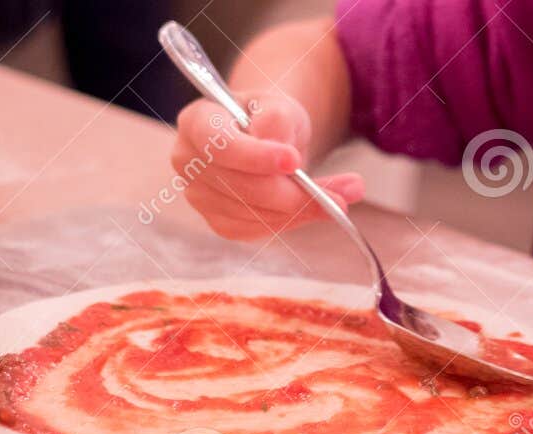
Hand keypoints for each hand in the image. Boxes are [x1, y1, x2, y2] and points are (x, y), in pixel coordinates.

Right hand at [171, 92, 364, 240]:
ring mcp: (199, 195)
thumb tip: (284, 157)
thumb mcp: (279, 105)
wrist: (267, 139)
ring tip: (344, 195)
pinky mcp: (217, 221)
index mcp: (196, 121)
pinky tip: (315, 207)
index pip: (218, 144)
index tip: (293, 160)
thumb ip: (277, 121)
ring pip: (252, 213)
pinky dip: (290, 221)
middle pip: (239, 186)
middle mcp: (187, 160)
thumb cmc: (269, 117)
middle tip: (345, 191)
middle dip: (292, 192)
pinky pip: (255, 230)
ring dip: (302, 209)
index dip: (254, 156)